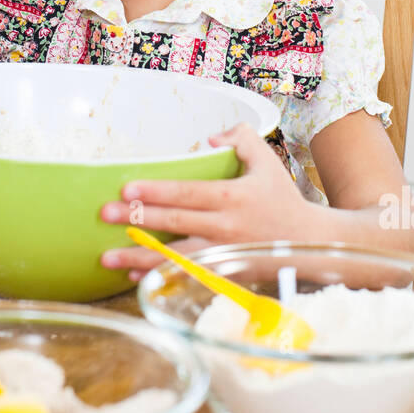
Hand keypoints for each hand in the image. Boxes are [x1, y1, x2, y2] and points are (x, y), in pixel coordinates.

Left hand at [99, 122, 320, 280]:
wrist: (308, 242)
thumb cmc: (282, 197)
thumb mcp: (267, 159)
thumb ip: (240, 138)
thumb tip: (210, 137)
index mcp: (233, 197)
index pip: (187, 193)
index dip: (156, 192)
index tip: (127, 189)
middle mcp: (225, 227)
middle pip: (174, 223)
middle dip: (137, 219)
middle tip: (105, 215)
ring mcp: (223, 253)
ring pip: (175, 255)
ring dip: (139, 256)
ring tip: (106, 257)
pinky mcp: (223, 272)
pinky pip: (185, 275)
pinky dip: (159, 274)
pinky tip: (133, 274)